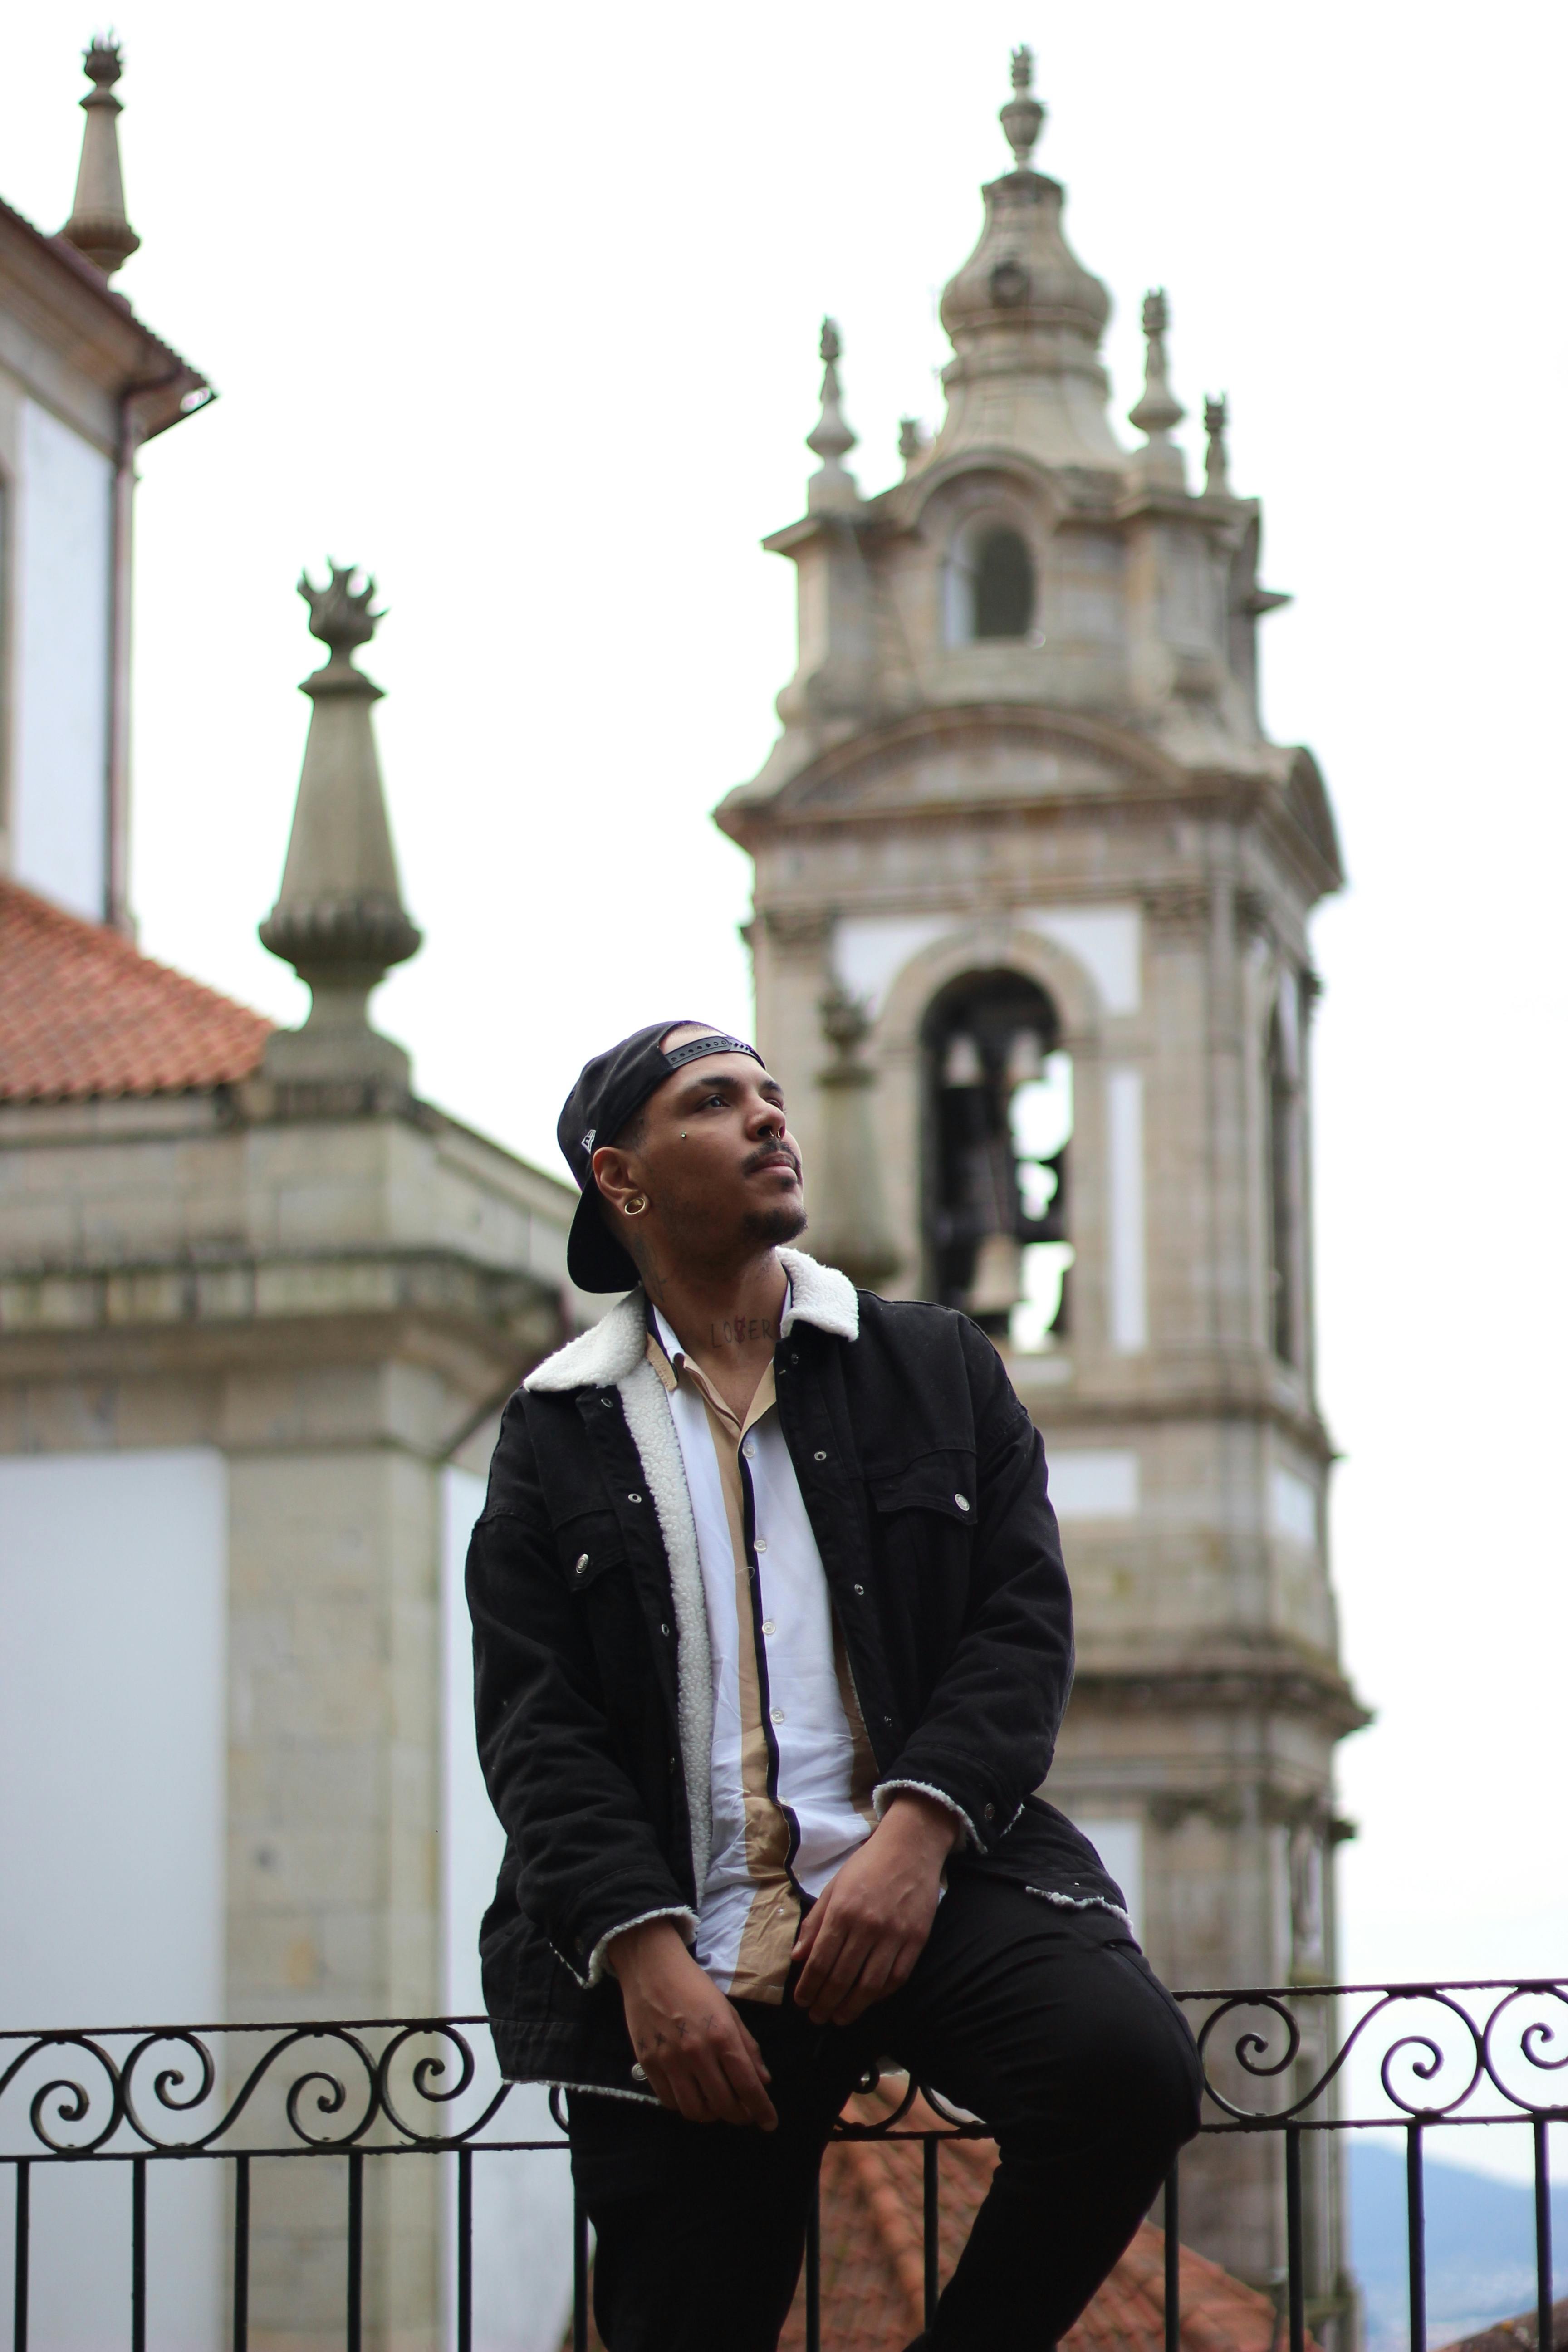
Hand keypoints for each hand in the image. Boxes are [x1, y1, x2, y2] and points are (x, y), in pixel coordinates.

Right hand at [606, 1919, 777, 2129]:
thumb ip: (747, 2047)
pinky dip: (684, 2106)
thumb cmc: (695, 1986)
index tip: (769, 2123)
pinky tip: (691, 2094)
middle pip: (723, 2105)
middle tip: (743, 2112)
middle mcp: (696, 2052)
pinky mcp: (647, 2064)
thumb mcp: (729, 2011)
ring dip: (711, 2114)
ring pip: (695, 2111)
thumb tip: (763, 2082)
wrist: (652, 1968)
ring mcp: (669, 2061)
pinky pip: (669, 2102)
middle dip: (739, 2115)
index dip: (762, 2110)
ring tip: (716, 2103)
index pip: (747, 2086)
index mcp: (722, 2035)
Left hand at [791, 1794, 961, 2026]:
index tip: (801, 2002)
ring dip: (851, 2008)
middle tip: (817, 2017)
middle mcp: (867, 1926)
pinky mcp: (916, 1940)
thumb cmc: (866, 1865)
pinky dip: (880, 1995)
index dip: (808, 1988)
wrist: (910, 1847)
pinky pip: (896, 1978)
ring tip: (839, 2018)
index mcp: (842, 1911)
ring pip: (869, 1986)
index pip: (819, 1962)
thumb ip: (814, 1923)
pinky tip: (868, 2001)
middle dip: (825, 2003)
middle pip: (841, 1979)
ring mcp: (894, 1935)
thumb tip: (798, 1958)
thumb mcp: (833, 1887)